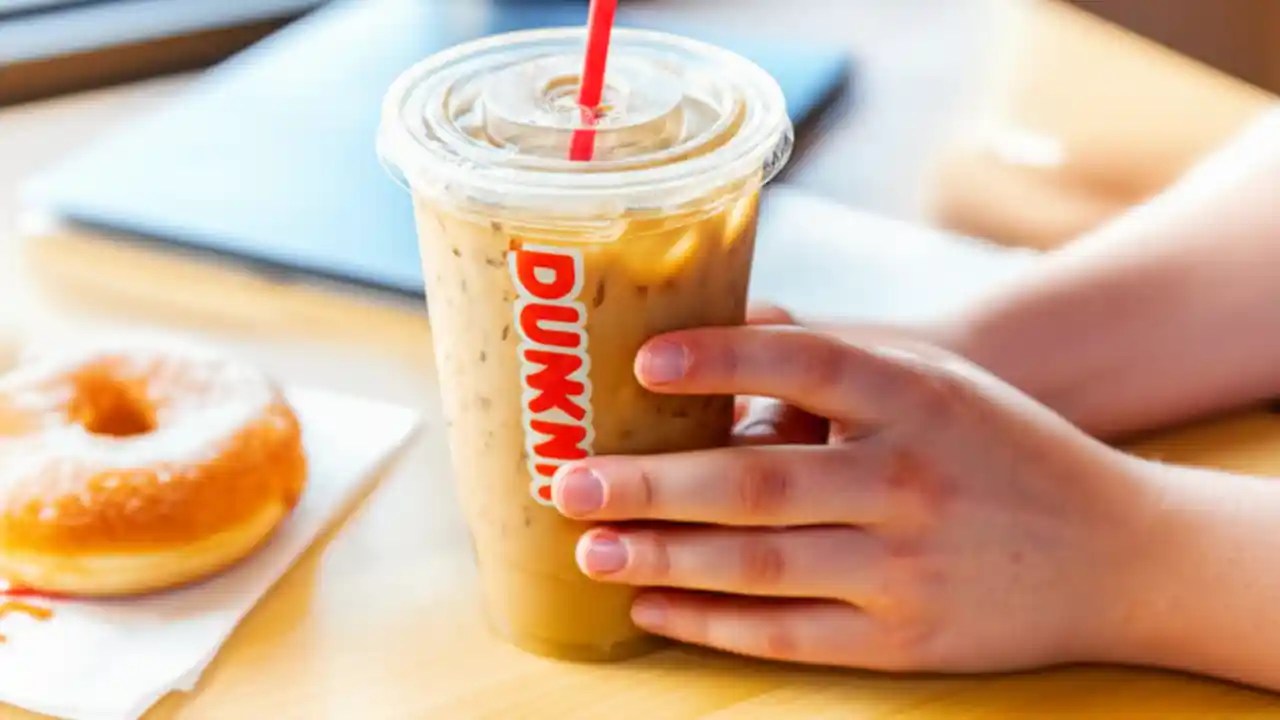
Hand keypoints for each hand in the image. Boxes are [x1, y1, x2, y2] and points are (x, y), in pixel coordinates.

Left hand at [553, 324, 1146, 670]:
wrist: (1117, 551)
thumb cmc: (1004, 450)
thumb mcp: (939, 379)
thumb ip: (839, 358)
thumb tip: (723, 326)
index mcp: (917, 396)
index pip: (806, 362)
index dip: (720, 358)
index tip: (640, 364)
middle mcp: (908, 479)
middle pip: (757, 481)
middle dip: (651, 484)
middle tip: (568, 483)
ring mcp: (906, 565)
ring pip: (759, 566)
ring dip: (662, 557)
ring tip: (590, 547)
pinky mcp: (907, 638)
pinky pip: (789, 633)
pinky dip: (711, 622)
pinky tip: (654, 605)